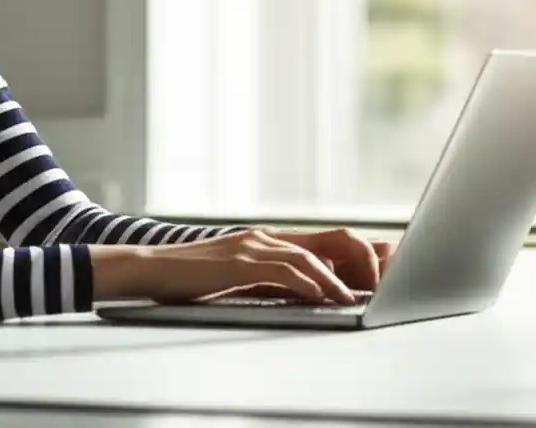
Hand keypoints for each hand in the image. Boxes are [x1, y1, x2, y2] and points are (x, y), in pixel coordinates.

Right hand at [89, 227, 394, 305]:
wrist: (147, 268)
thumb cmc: (190, 277)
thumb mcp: (238, 275)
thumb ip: (270, 278)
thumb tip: (307, 293)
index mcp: (269, 238)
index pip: (330, 239)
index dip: (362, 252)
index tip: (387, 267)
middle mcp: (267, 236)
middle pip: (334, 238)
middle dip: (365, 259)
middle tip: (383, 283)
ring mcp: (253, 247)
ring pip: (312, 256)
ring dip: (339, 279)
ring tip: (357, 298)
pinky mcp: (239, 263)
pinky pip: (284, 271)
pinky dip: (309, 283)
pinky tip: (323, 296)